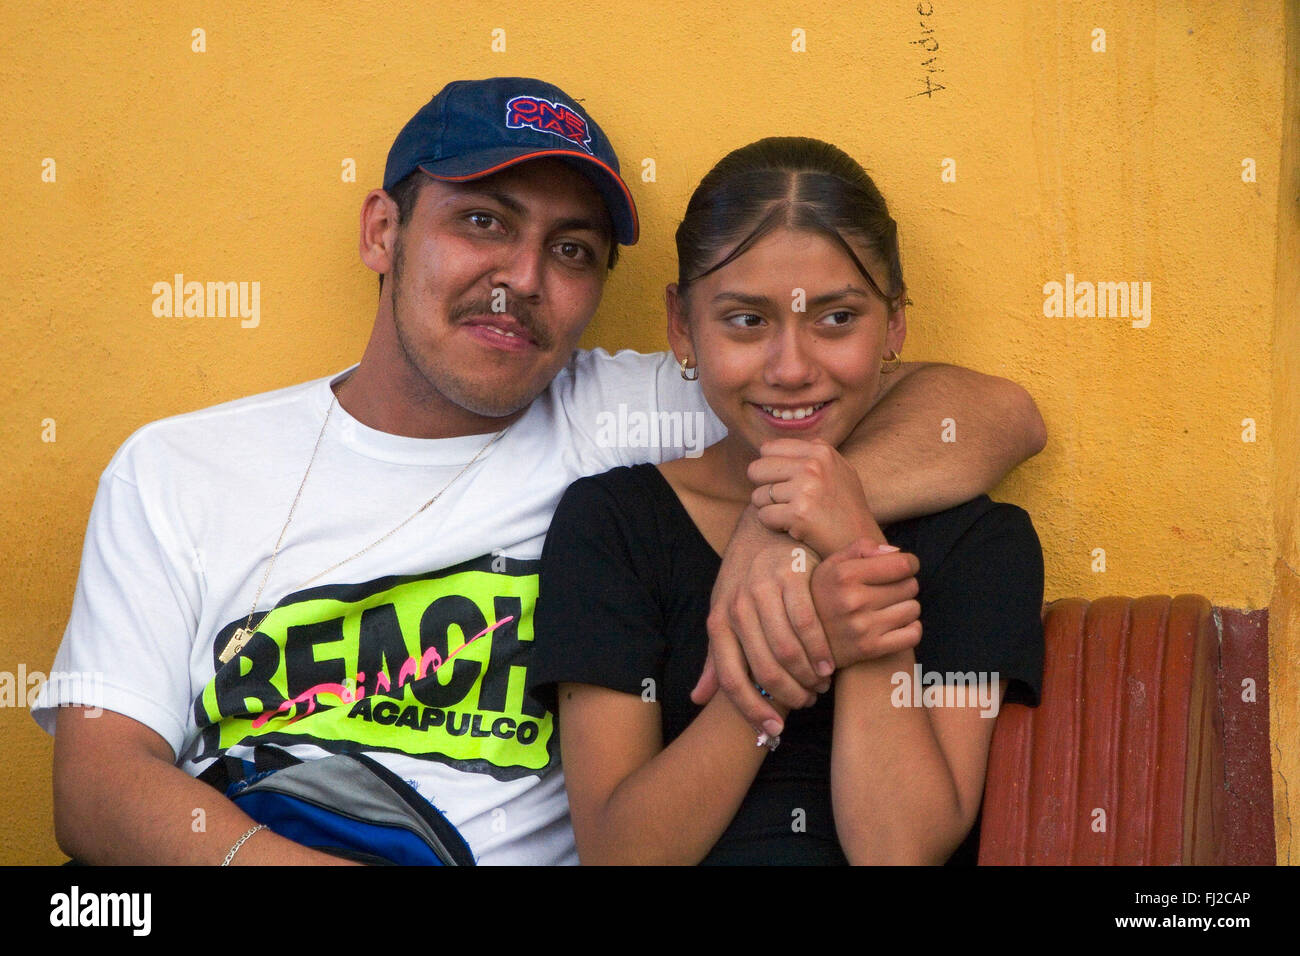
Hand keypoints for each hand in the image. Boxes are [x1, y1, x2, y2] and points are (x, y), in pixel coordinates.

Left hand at [690, 507, 830, 737]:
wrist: (762, 529)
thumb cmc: (742, 580)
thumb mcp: (724, 616)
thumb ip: (715, 659)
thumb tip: (697, 699)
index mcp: (718, 622)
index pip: (731, 679)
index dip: (751, 710)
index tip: (773, 731)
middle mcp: (737, 607)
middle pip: (764, 669)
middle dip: (788, 695)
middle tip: (806, 703)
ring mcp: (764, 590)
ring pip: (788, 650)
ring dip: (808, 677)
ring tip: (820, 686)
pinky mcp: (792, 575)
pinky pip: (810, 623)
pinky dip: (821, 650)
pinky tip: (830, 664)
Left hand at [748, 439, 882, 555]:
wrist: (860, 538)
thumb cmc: (846, 507)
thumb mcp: (836, 469)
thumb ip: (808, 456)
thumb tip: (766, 448)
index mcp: (820, 450)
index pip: (767, 449)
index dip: (769, 469)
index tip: (782, 483)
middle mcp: (813, 465)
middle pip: (756, 469)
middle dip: (763, 488)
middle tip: (782, 501)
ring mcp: (806, 488)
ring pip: (758, 495)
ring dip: (769, 509)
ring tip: (792, 515)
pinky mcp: (799, 513)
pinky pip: (763, 516)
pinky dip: (773, 525)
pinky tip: (792, 527)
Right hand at [810, 539, 921, 668]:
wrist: (801, 639)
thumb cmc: (823, 595)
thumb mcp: (831, 564)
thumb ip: (862, 548)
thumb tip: (897, 552)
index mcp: (844, 575)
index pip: (902, 564)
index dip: (909, 563)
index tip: (903, 568)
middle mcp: (852, 600)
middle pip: (910, 585)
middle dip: (904, 585)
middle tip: (888, 590)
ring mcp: (861, 627)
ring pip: (913, 609)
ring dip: (906, 607)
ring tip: (888, 607)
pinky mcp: (869, 649)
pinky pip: (912, 635)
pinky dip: (911, 629)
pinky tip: (896, 625)